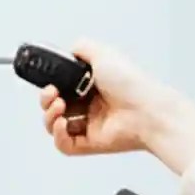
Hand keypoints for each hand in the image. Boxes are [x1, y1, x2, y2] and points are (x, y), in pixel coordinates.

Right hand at [38, 39, 194, 173]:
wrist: (148, 110)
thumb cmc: (132, 84)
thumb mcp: (104, 54)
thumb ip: (82, 48)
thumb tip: (69, 50)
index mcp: (92, 85)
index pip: (61, 87)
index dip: (50, 86)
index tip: (49, 82)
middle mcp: (90, 106)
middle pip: (54, 107)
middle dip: (46, 100)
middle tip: (52, 94)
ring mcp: (90, 126)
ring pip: (55, 127)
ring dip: (49, 117)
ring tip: (59, 107)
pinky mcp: (91, 143)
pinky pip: (65, 145)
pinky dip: (58, 135)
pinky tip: (63, 124)